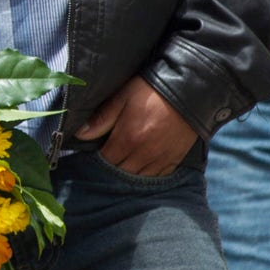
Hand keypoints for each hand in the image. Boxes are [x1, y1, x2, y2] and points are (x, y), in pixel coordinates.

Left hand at [74, 75, 197, 176]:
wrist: (190, 90)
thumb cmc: (151, 90)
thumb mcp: (123, 97)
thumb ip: (102, 118)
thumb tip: (79, 134)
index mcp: (128, 139)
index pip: (105, 161)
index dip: (96, 160)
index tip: (92, 155)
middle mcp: (144, 154)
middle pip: (121, 173)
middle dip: (111, 169)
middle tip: (106, 161)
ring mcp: (161, 159)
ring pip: (138, 178)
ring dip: (128, 174)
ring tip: (121, 166)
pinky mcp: (174, 160)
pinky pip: (157, 177)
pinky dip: (146, 176)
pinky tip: (140, 169)